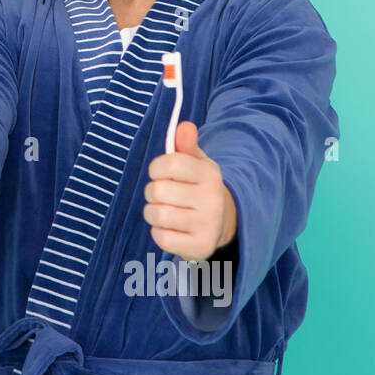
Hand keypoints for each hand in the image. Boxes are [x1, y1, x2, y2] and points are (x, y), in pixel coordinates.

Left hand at [144, 121, 236, 261]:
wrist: (222, 222)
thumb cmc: (198, 187)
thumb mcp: (195, 163)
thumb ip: (186, 145)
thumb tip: (184, 126)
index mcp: (210, 175)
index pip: (170, 164)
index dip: (156, 168)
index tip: (160, 173)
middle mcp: (212, 200)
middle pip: (158, 191)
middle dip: (152, 192)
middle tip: (161, 195)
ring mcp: (207, 225)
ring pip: (157, 214)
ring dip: (152, 212)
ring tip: (164, 210)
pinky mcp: (199, 248)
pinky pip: (161, 238)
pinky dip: (158, 233)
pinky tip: (170, 229)